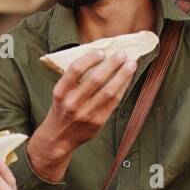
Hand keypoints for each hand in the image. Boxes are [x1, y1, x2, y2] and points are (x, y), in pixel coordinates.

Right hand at [29, 50, 137, 181]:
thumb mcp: (61, 93)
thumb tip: (99, 57)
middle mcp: (72, 103)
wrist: (59, 138)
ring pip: (109, 91)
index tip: (101, 52)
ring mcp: (85, 114)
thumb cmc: (62, 109)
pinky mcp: (97, 122)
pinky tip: (127, 79)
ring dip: (122, 75)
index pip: (75, 70)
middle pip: (95, 79)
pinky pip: (114, 102)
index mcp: (60, 92)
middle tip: (122, 54)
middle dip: (111, 64)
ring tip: (131, 64)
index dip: (90, 58)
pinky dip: (122, 88)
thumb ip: (74, 79)